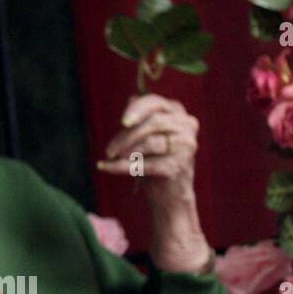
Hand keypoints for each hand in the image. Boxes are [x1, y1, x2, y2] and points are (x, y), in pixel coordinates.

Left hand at [96, 93, 211, 272]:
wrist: (170, 195)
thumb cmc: (155, 159)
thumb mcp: (149, 135)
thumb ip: (141, 116)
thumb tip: (130, 98)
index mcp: (180, 114)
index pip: (155, 102)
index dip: (136, 109)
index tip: (122, 122)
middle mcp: (188, 128)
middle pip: (151, 123)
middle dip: (125, 136)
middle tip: (109, 149)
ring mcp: (186, 148)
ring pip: (148, 143)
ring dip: (123, 152)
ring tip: (110, 157)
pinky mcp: (177, 168)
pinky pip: (143, 164)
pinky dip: (120, 167)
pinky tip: (104, 167)